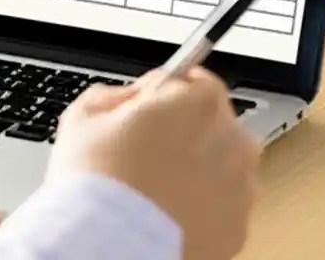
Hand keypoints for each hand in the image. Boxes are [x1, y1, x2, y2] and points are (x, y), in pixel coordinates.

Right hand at [48, 68, 260, 259]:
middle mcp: (232, 141)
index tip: (146, 109)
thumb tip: (131, 99)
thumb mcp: (84, 116)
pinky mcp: (237, 229)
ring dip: (195, 172)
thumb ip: (115, 95)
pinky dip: (198, 208)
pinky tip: (163, 213)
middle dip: (183, 133)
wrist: (108, 245)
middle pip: (212, 124)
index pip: (196, 80)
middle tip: (141, 153)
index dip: (165, 92)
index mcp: (198, 104)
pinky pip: (220, 208)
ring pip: (220, 168)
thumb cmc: (95, 181)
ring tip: (150, 190)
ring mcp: (240, 189)